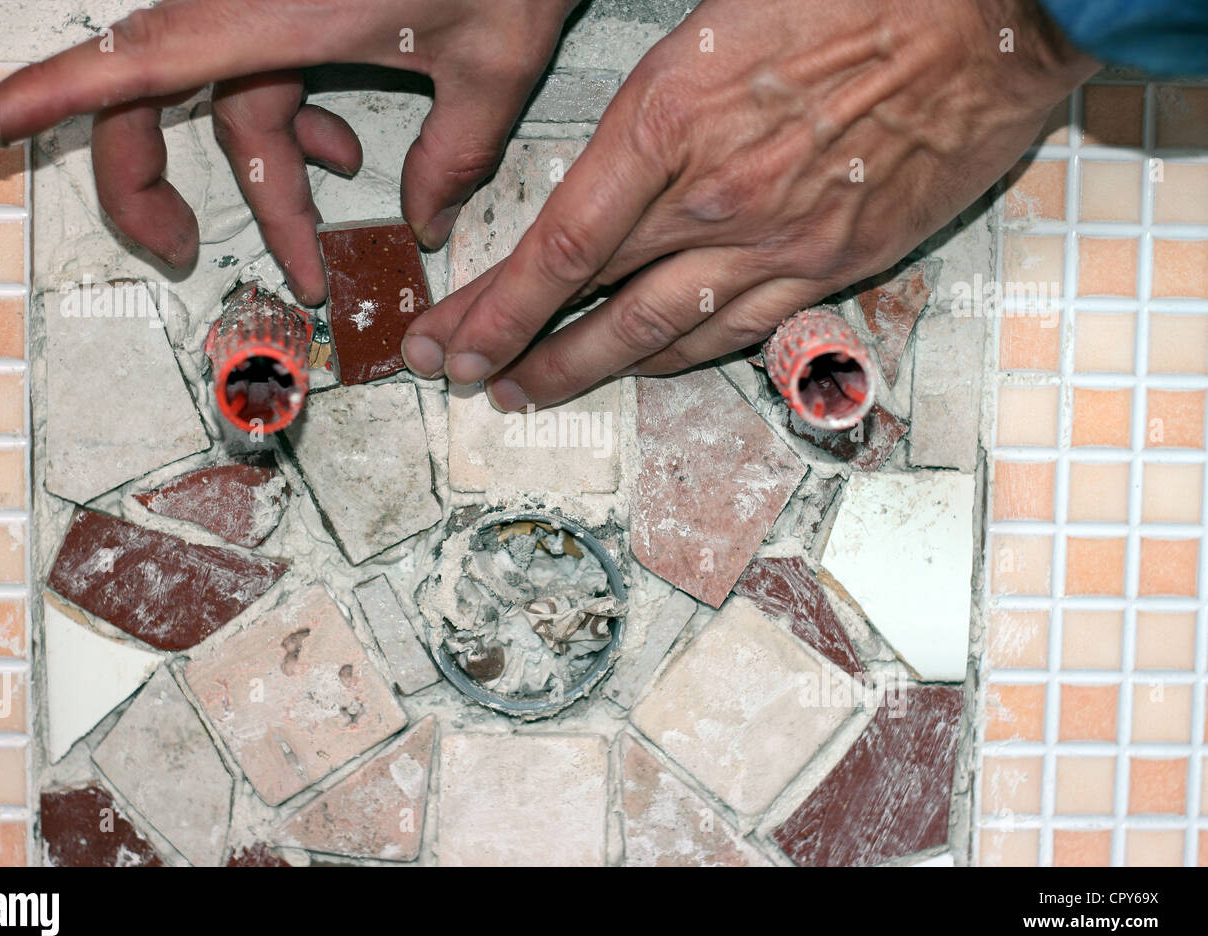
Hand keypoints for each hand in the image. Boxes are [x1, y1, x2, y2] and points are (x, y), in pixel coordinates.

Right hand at [0, 0, 579, 303]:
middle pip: (150, 85)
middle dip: (152, 180)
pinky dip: (288, 117)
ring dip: (259, 166)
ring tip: (310, 236)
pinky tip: (344, 151)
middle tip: (180, 251)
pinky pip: (259, 65)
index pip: (143, 59)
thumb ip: (454, 153)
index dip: (53, 93)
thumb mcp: (495, 62)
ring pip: (217, 90)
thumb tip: (426, 219)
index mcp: (280, 8)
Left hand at [399, 0, 1097, 409]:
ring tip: (531, 391)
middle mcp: (718, 201)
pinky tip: (641, 368)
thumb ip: (653, 106)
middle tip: (463, 379)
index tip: (448, 339)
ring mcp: (780, 243)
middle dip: (516, 349)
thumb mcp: (717, 19)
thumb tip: (605, 163)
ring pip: (659, 334)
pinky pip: (740, 331)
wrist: (994, 11)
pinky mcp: (836, 264)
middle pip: (593, 301)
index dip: (496, 306)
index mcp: (673, 123)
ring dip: (586, 368)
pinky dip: (678, 358)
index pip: (560, 244)